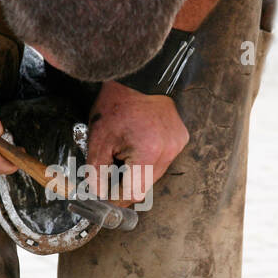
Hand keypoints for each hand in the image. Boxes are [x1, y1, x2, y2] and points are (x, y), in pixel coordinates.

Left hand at [86, 80, 188, 204]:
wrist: (139, 78)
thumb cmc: (117, 104)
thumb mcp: (99, 139)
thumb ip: (96, 171)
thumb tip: (96, 194)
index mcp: (147, 152)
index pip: (133, 193)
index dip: (117, 199)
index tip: (105, 199)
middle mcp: (167, 151)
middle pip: (145, 186)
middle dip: (126, 185)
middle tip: (110, 175)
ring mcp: (177, 145)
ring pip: (155, 174)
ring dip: (139, 172)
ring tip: (124, 155)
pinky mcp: (181, 139)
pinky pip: (164, 159)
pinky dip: (150, 159)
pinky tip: (139, 144)